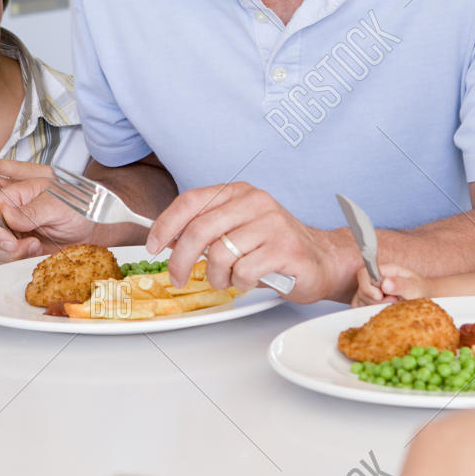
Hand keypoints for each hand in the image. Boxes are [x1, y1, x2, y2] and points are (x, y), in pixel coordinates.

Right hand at [0, 158, 81, 266]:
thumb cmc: (76, 207)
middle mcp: (4, 214)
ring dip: (9, 255)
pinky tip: (31, 254)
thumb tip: (8, 214)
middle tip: (28, 245)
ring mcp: (6, 232)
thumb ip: (32, 210)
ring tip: (35, 246)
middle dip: (0, 245)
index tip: (11, 241)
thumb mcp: (58, 205)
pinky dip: (11, 263)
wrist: (89, 228)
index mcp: (12, 195)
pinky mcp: (11, 249)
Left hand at [145, 182, 352, 303]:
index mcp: (238, 193)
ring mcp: (272, 224)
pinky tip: (249, 279)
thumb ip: (206, 230)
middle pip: (200, 230)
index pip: (191, 201)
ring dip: (216, 276)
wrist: (322, 260)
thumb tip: (166, 241)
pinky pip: (243, 271)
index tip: (153, 246)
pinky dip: (239, 283)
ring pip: (219, 254)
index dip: (166, 225)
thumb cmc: (273, 248)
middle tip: (177, 277)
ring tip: (227, 278)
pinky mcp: (285, 248)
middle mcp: (255, 202)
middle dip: (180, 260)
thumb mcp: (236, 230)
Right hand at [352, 263, 431, 307]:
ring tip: (392, 307)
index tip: (380, 296)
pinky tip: (382, 313)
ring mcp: (371, 291)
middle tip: (395, 302)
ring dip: (375, 308)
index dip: (367, 287)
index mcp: (385, 270)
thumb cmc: (422, 291)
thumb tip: (384, 283)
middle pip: (361, 290)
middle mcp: (375, 279)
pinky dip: (368, 313)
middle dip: (377, 301)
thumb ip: (401, 284)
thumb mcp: (415, 287)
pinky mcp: (369, 303)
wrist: (426, 298)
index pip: (363, 274)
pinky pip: (359, 309)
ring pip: (360, 301)